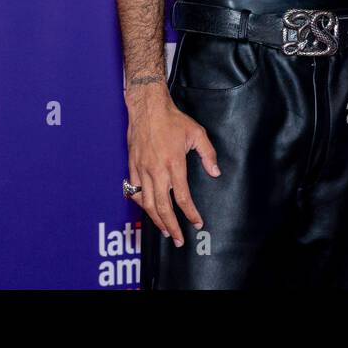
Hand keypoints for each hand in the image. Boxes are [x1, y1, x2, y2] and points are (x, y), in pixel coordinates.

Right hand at [124, 88, 219, 247]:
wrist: (147, 108)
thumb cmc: (172, 119)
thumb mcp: (197, 133)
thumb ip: (208, 154)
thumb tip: (215, 172)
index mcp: (174, 164)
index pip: (182, 197)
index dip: (191, 214)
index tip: (197, 223)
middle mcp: (156, 170)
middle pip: (163, 207)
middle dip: (172, 226)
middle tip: (179, 239)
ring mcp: (142, 170)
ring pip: (147, 203)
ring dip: (156, 220)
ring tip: (165, 231)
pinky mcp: (132, 166)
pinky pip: (134, 191)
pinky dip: (140, 204)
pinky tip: (147, 210)